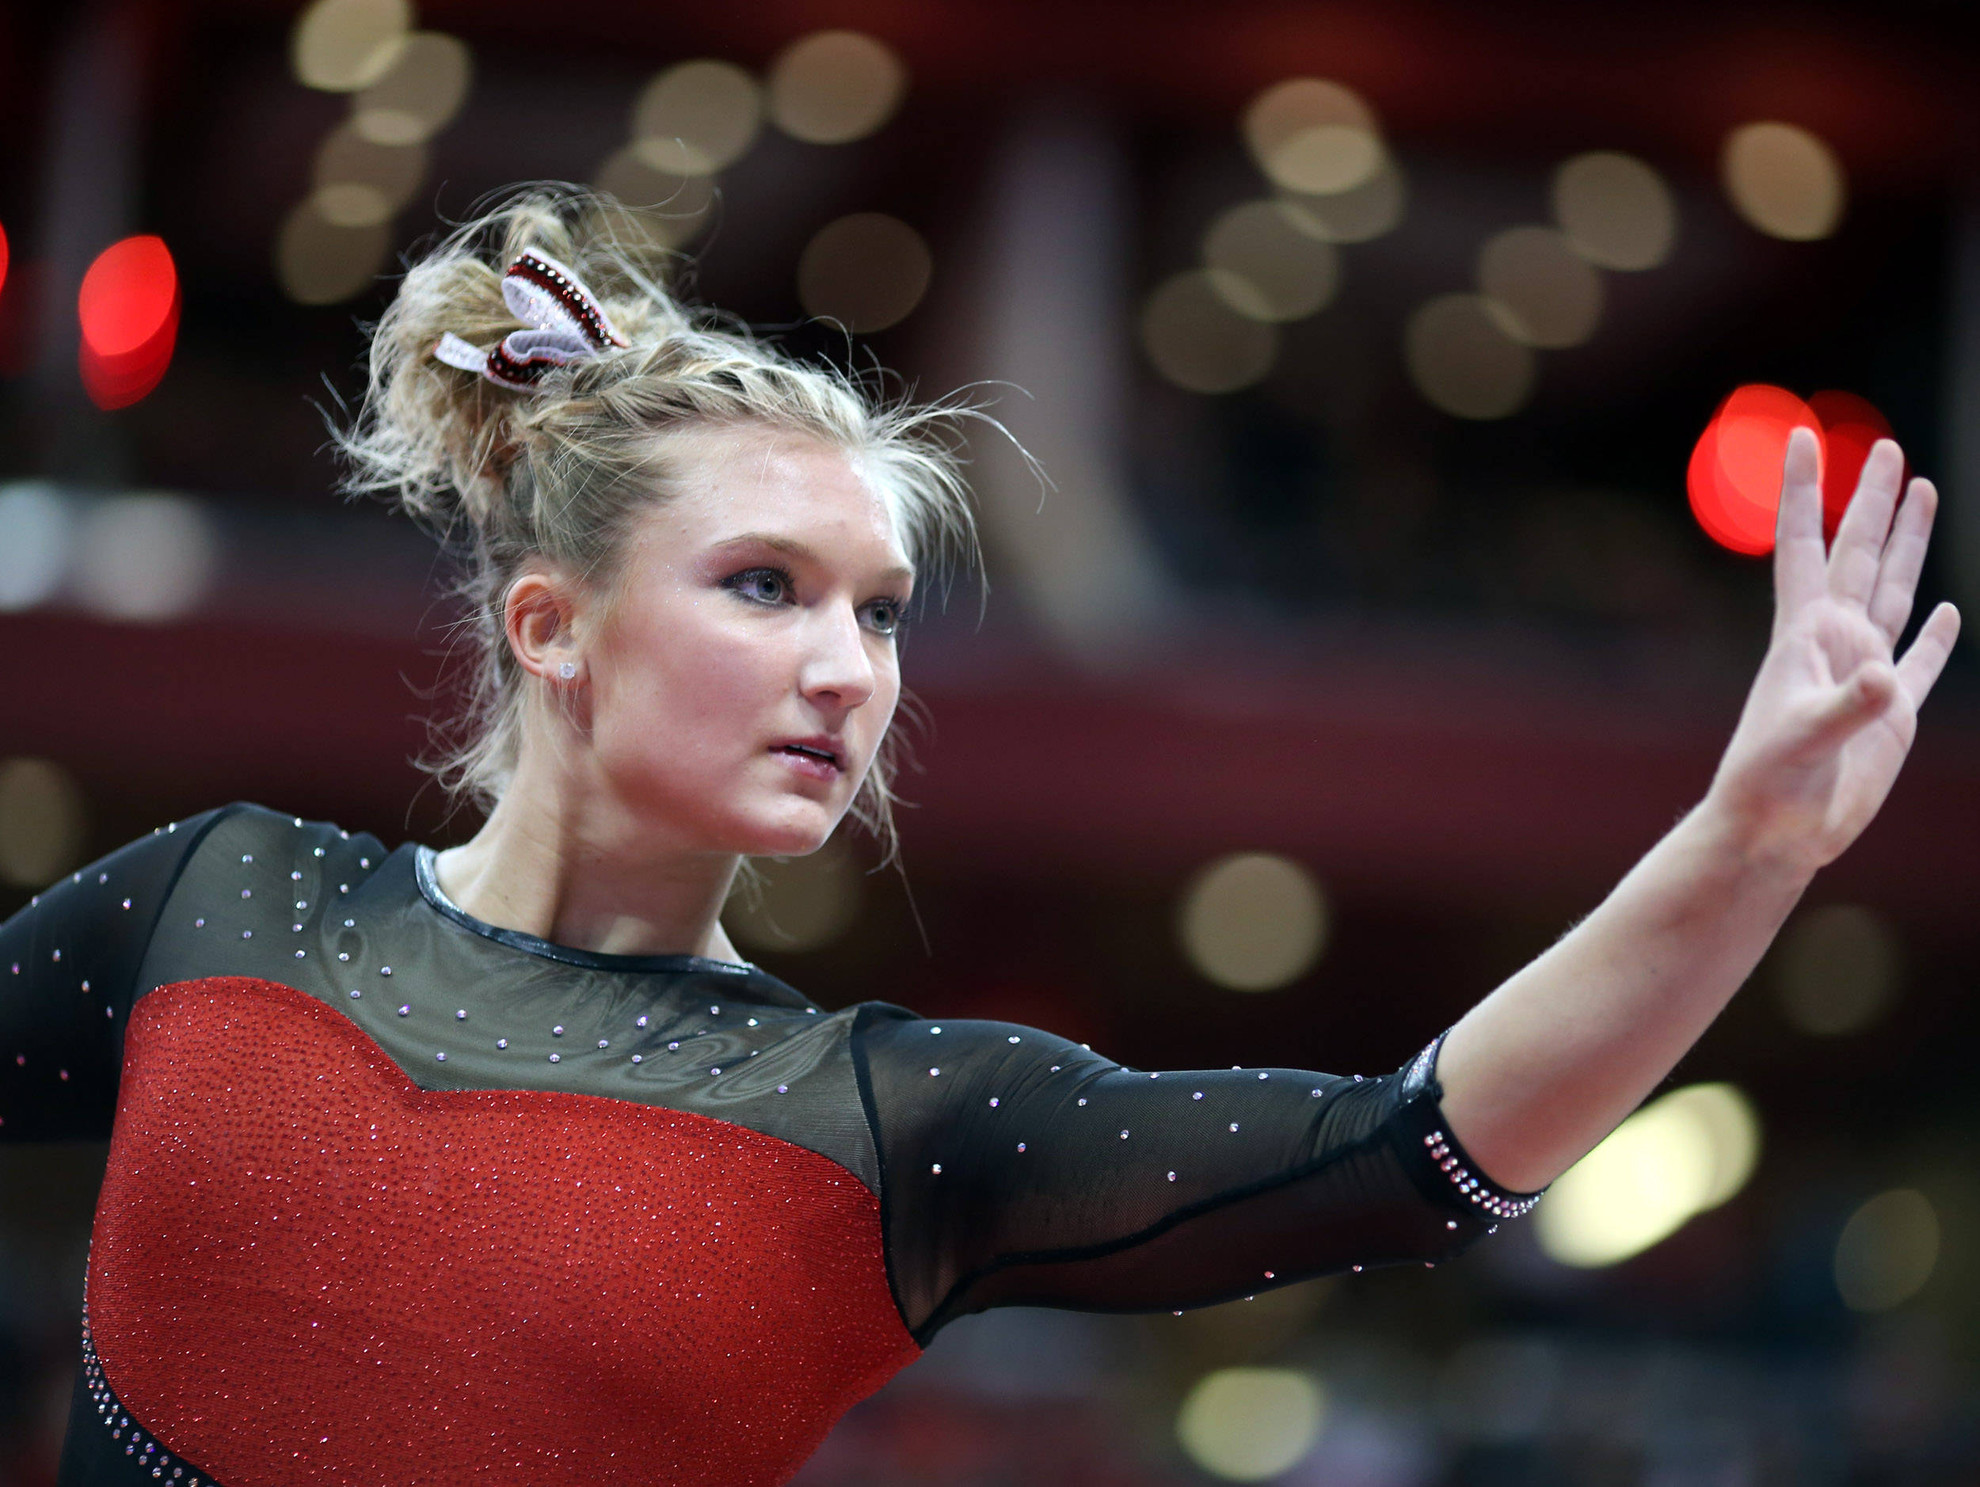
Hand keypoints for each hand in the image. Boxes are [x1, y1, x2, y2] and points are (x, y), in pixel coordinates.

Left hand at [1706, 428, 1960, 871]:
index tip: (1801, 436)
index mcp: (1803, 634)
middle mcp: (1834, 643)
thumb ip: (1848, 706)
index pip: (1803, 544)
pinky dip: (1937, 638)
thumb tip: (1887, 678)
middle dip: (1872, 500)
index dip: (1802, 490)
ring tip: (1922, 493)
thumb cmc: (1770, 785)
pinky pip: (1921, 662)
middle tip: (1886, 446)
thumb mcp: (1805, 740)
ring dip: (1909, 544)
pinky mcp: (1892, 714)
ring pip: (1895, 592)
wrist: (1774, 835)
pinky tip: (1951, 611)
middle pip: (1860, 554)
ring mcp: (1865, 674)